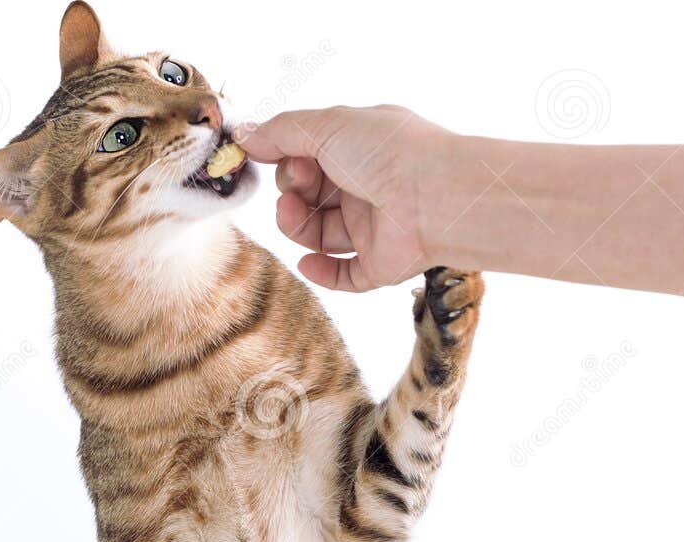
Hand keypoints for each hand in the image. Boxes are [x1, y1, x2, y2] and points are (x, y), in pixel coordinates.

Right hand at [236, 106, 453, 292]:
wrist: (439, 197)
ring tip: (292, 214)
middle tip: (299, 182)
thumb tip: (244, 136)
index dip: (287, 160)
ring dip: (296, 226)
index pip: (308, 158)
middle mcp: (366, 187)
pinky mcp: (380, 265)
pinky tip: (306, 262)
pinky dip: (321, 271)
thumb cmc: (390, 151)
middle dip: (291, 191)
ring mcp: (373, 227)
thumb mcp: (327, 126)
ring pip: (318, 235)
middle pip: (308, 198)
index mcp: (359, 149)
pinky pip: (342, 274)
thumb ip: (281, 132)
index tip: (274, 156)